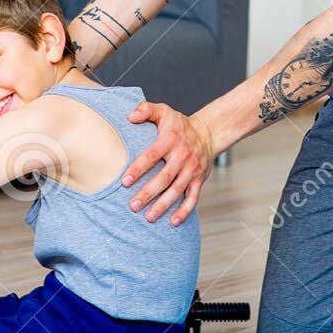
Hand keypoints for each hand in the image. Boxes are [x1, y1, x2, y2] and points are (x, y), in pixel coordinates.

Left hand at [122, 101, 215, 224]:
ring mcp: (192, 170)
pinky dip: (185, 211)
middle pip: (164, 178)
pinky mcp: (200, 180)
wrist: (208, 133)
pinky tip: (173, 222)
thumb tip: (130, 117)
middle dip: (148, 193)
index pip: (152, 156)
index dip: (138, 169)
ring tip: (148, 217)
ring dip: (163, 205)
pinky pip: (193, 198)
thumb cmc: (179, 124)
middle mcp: (183, 156)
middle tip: (133, 206)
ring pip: (177, 191)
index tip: (124, 181)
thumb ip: (146, 110)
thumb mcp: (164, 111)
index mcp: (170, 140)